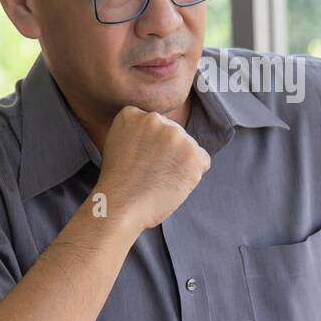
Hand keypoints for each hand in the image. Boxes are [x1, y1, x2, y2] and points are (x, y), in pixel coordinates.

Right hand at [94, 105, 210, 232]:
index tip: (137, 160)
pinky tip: (173, 183)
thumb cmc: (118, 184)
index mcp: (132, 114)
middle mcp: (154, 118)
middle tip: (149, 173)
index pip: (153, 126)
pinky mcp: (193, 153)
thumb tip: (160, 135)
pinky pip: (202, 161)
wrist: (121, 206)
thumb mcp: (117, 144)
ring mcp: (176, 135)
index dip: (149, 147)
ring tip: (160, 179)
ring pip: (188, 147)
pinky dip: (193, 175)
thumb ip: (137, 132)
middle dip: (167, 153)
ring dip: (180, 163)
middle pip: (173, 135)